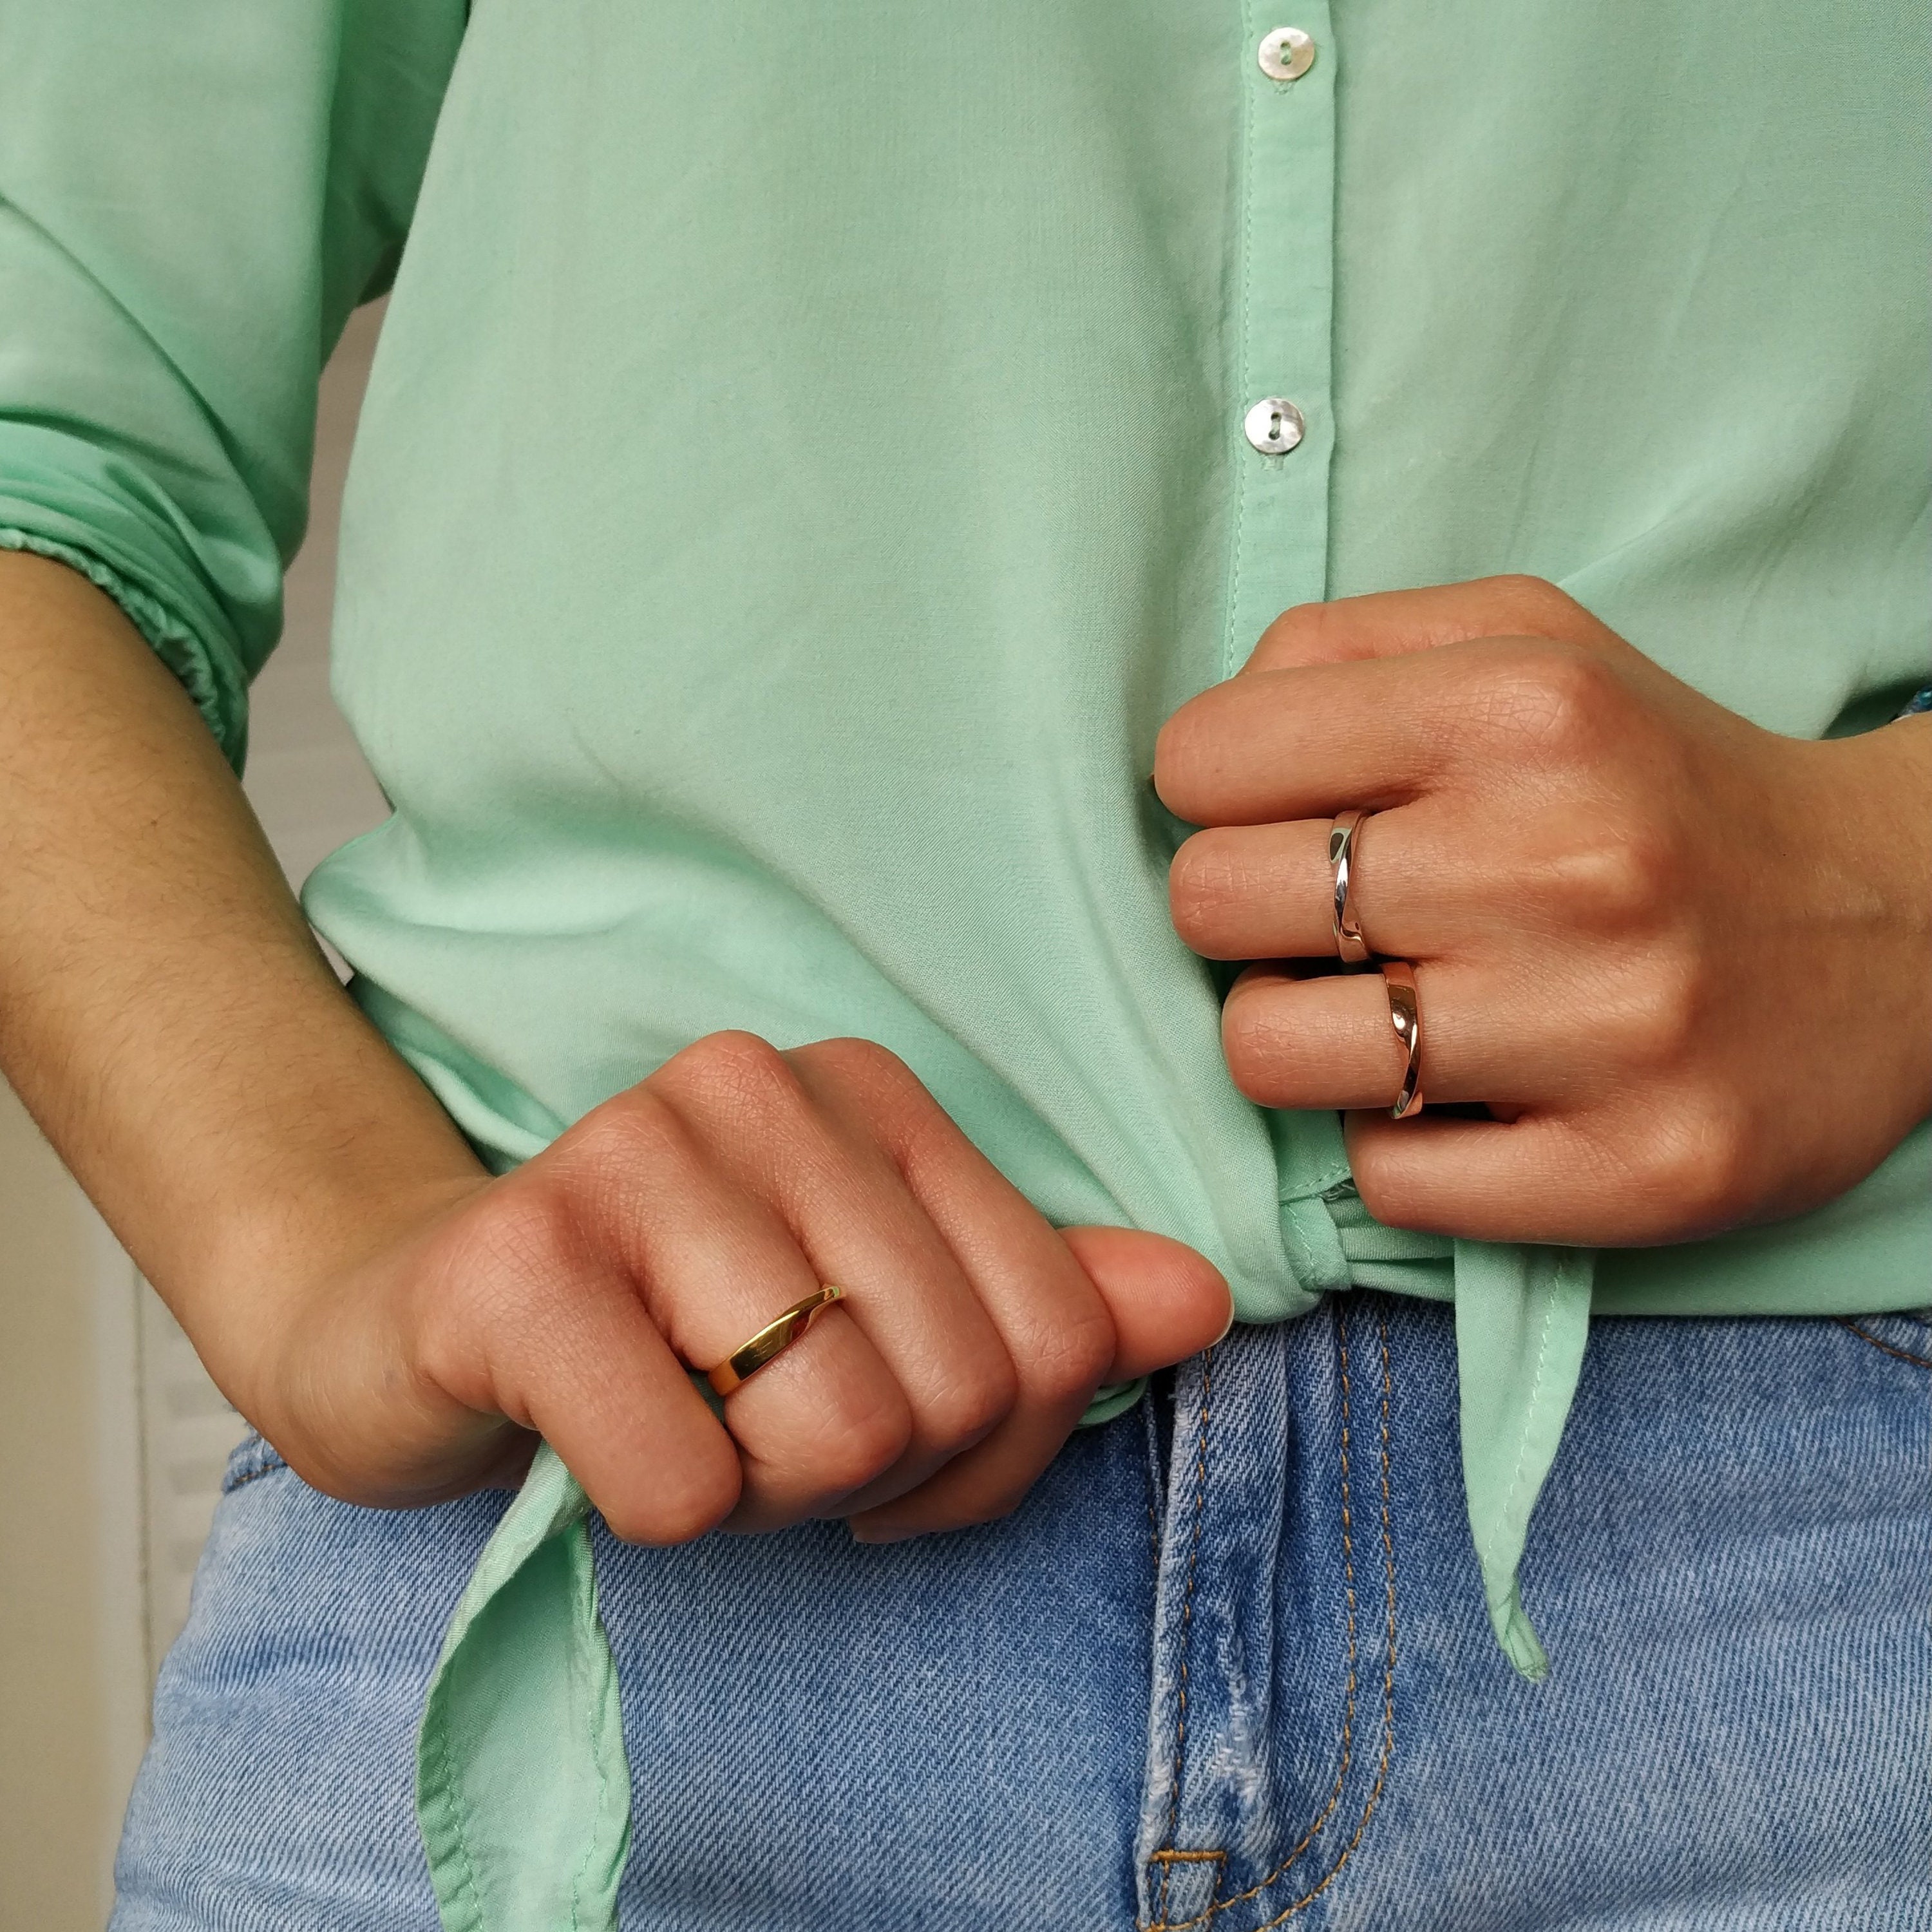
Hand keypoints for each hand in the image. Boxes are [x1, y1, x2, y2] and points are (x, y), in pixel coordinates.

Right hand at [252, 1031, 1228, 1541]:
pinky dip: (660, 1510)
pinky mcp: (517, 1263)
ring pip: (833, 1433)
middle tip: (762, 1443)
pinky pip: (683, 1481)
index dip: (997, 1455)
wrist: (416, 1323)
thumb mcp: (874, 1315)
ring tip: (690, 1431)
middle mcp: (756, 1085)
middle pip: (955, 1387)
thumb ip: (1037, 1304)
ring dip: (765, 1494)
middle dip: (872, 1477)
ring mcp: (629, 1155)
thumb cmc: (670, 1332)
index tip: (892, 1458)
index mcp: (868, 1090)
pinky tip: (600, 1441)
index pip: (1059, 1331)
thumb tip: (1204, 1302)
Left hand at [1156, 576, 1931, 1247]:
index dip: (1213, 792)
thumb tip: (1192, 752)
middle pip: (1210, 903)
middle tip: (1326, 918)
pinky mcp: (1634, 1172)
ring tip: (1382, 1006)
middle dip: (1241, 913)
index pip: (1203, 760)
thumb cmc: (1656, 782)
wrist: (1902, 926)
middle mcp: (1569, 863)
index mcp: (1527, 708)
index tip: (1276, 812)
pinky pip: (1381, 1178)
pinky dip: (1393, 1138)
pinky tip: (1465, 1091)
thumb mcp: (1525, 646)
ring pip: (1267, 1054)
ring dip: (1297, 1034)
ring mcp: (1608, 1031)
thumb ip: (1337, 653)